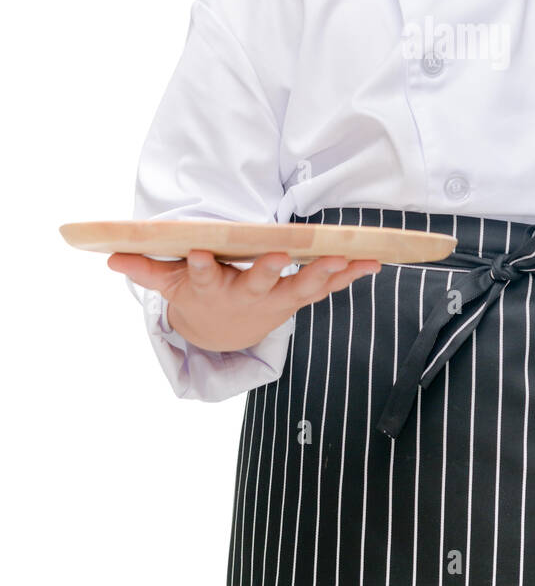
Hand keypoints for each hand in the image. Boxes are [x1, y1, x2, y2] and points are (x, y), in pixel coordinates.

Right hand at [107, 249, 381, 351]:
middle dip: (269, 270)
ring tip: (345, 258)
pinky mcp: (299, 299)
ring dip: (323, 273)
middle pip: (258, 283)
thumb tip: (110, 257)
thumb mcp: (169, 284)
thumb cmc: (197, 295)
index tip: (199, 252)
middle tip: (282, 256)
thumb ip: (146, 269)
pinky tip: (373, 262)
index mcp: (210, 288)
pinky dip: (349, 276)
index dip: (200, 266)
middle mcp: (245, 296)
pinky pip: (327, 287)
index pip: (200, 276)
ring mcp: (275, 300)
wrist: (223, 333)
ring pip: (301, 287)